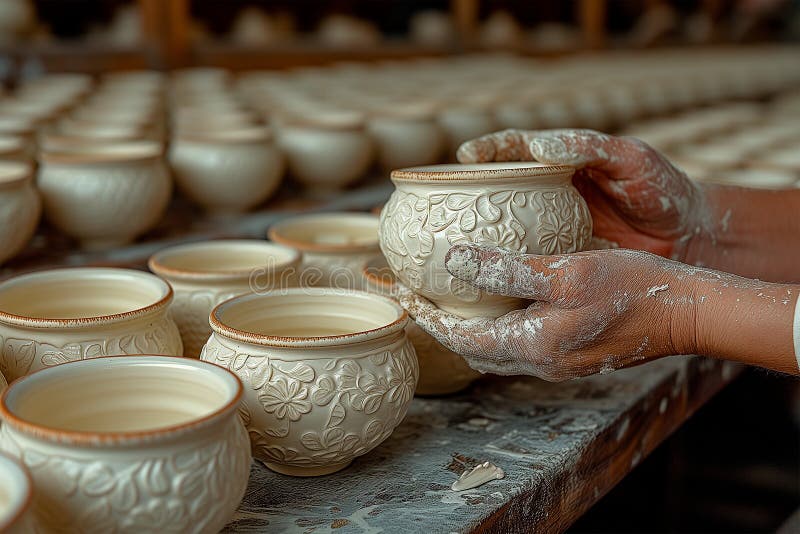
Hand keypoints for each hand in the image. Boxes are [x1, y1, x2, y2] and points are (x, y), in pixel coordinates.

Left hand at [398, 244, 797, 379]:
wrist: (687, 312)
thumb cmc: (632, 287)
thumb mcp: (566, 271)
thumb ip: (508, 269)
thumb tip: (454, 260)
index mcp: (532, 344)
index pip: (459, 336)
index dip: (426, 315)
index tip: (399, 293)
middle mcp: (539, 361)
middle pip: (471, 348)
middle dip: (439, 323)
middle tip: (414, 296)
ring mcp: (557, 362)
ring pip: (494, 348)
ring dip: (466, 326)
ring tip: (445, 299)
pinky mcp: (572, 354)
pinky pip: (518, 343)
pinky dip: (495, 325)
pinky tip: (497, 302)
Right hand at [457, 129, 709, 258]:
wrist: (690, 238)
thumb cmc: (663, 190)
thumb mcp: (630, 158)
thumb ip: (588, 147)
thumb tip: (539, 148)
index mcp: (559, 166)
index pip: (512, 151)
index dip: (486, 151)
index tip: (466, 156)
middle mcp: (547, 199)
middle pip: (495, 192)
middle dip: (465, 195)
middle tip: (443, 202)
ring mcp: (550, 231)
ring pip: (502, 232)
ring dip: (476, 238)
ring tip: (449, 243)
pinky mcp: (560, 262)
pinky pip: (524, 263)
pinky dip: (502, 268)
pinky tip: (483, 277)